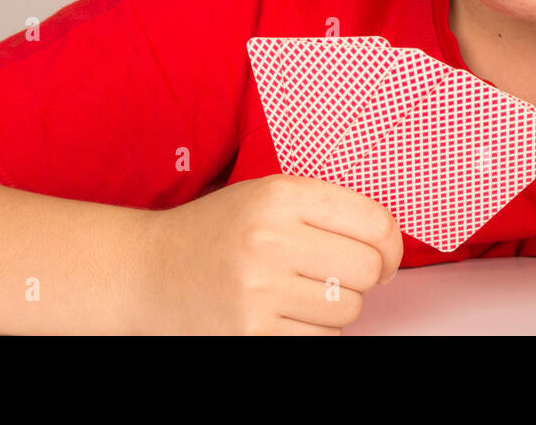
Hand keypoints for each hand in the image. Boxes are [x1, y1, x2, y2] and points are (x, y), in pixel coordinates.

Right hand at [135, 173, 402, 333]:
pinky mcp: (250, 333)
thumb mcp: (265, 196)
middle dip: (366, 276)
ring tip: (302, 292)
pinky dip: (312, 331)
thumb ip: (325, 207)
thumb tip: (388, 242)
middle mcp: (270, 240)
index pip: (374, 222)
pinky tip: (285, 313)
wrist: (144, 272)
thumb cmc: (214, 232)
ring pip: (347, 309)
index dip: (391, 243)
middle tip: (343, 275)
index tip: (386, 253)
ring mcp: (258, 291)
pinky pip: (319, 338)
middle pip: (366, 269)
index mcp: (280, 196)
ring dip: (335, 306)